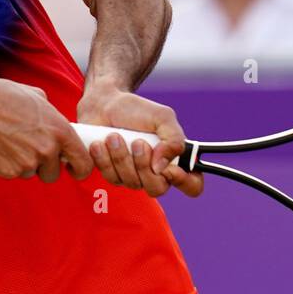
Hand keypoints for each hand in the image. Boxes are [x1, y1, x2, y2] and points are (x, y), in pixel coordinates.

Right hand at [0, 75, 92, 182]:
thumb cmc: (3, 97)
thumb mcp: (37, 97)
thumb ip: (53, 117)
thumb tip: (59, 126)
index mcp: (60, 131)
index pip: (83, 162)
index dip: (80, 169)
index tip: (74, 169)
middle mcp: (47, 150)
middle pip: (53, 173)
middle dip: (44, 165)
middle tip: (29, 148)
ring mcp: (27, 163)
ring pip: (31, 173)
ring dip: (23, 163)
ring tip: (9, 141)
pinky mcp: (7, 172)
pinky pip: (12, 174)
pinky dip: (6, 164)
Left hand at [76, 84, 202, 197]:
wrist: (104, 104)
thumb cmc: (136, 110)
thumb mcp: (162, 117)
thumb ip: (173, 140)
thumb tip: (161, 167)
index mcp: (175, 159)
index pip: (192, 185)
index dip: (184, 182)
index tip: (170, 168)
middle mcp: (156, 172)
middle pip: (157, 189)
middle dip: (144, 165)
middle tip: (137, 142)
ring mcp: (134, 176)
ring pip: (132, 183)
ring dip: (121, 157)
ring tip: (113, 135)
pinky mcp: (113, 175)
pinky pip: (111, 178)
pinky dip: (104, 159)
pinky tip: (100, 144)